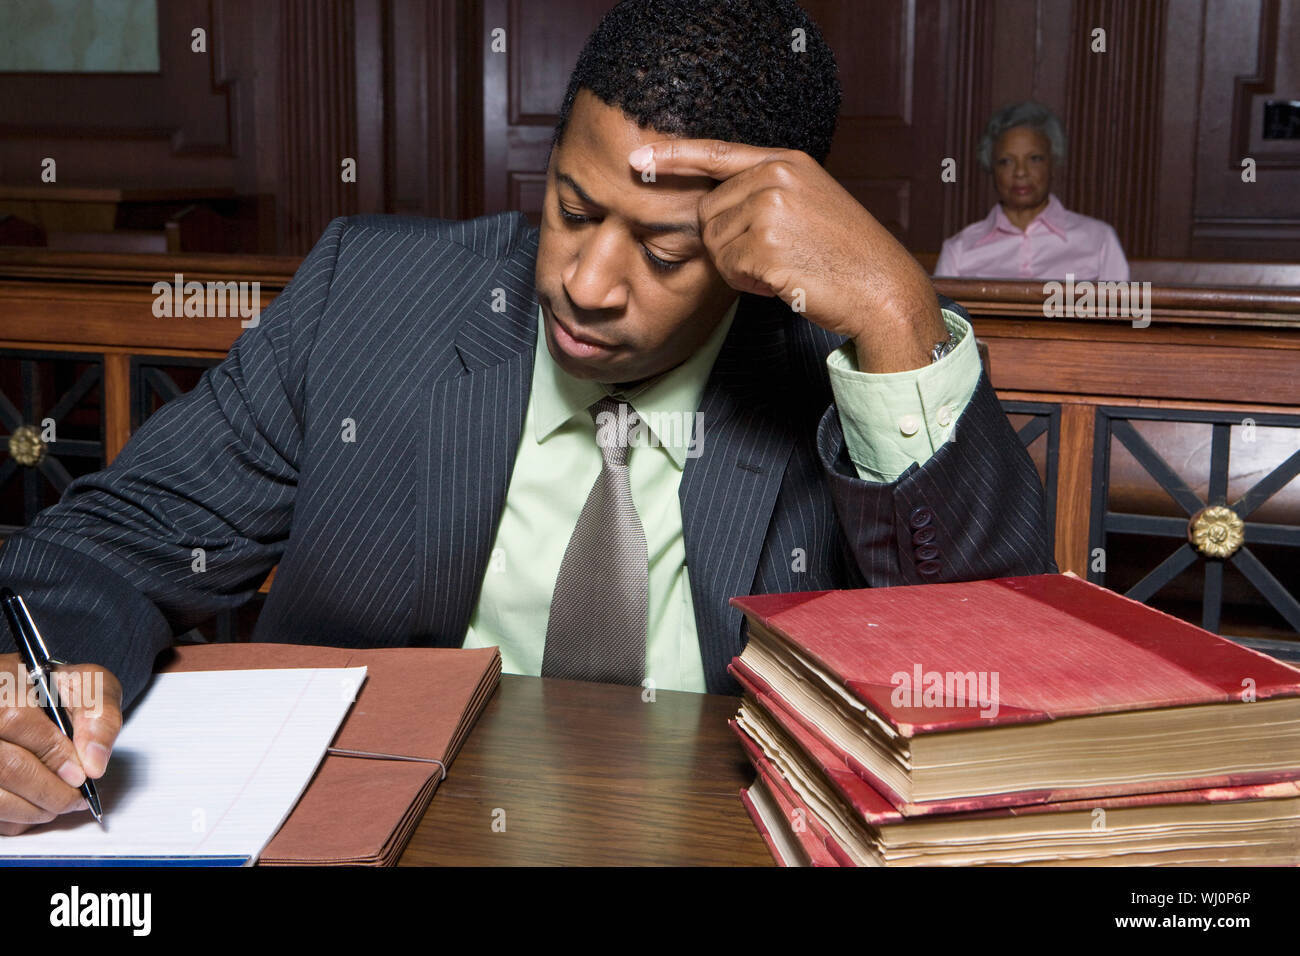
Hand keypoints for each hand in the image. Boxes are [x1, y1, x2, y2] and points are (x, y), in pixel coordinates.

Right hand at [0, 653, 121, 835]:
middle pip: (6, 766)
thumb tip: (94, 763)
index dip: (53, 754)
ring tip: (59, 804)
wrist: (32, 694)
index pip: (17, 721)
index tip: (81, 775)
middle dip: (49, 790)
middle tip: (75, 798)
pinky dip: (16, 817)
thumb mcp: (89, 687)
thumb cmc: (58, 690)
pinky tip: (36, 805)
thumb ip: (99, 716)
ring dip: (33, 809)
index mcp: (3, 685)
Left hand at [629, 140, 946, 372]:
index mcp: (787, 161)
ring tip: (782, 267)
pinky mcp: (765, 244)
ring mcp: (769, 209)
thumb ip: (766, 193)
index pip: (717, 153)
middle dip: (728, 242)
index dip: (675, 156)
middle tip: (773, 256)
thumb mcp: (810, 203)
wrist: (881, 286)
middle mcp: (775, 177)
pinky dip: (747, 282)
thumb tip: (713, 210)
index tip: (640, 157)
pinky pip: (727, 268)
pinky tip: (781, 280)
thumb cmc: (847, 255)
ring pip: (714, 242)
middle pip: (708, 211)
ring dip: (738, 265)